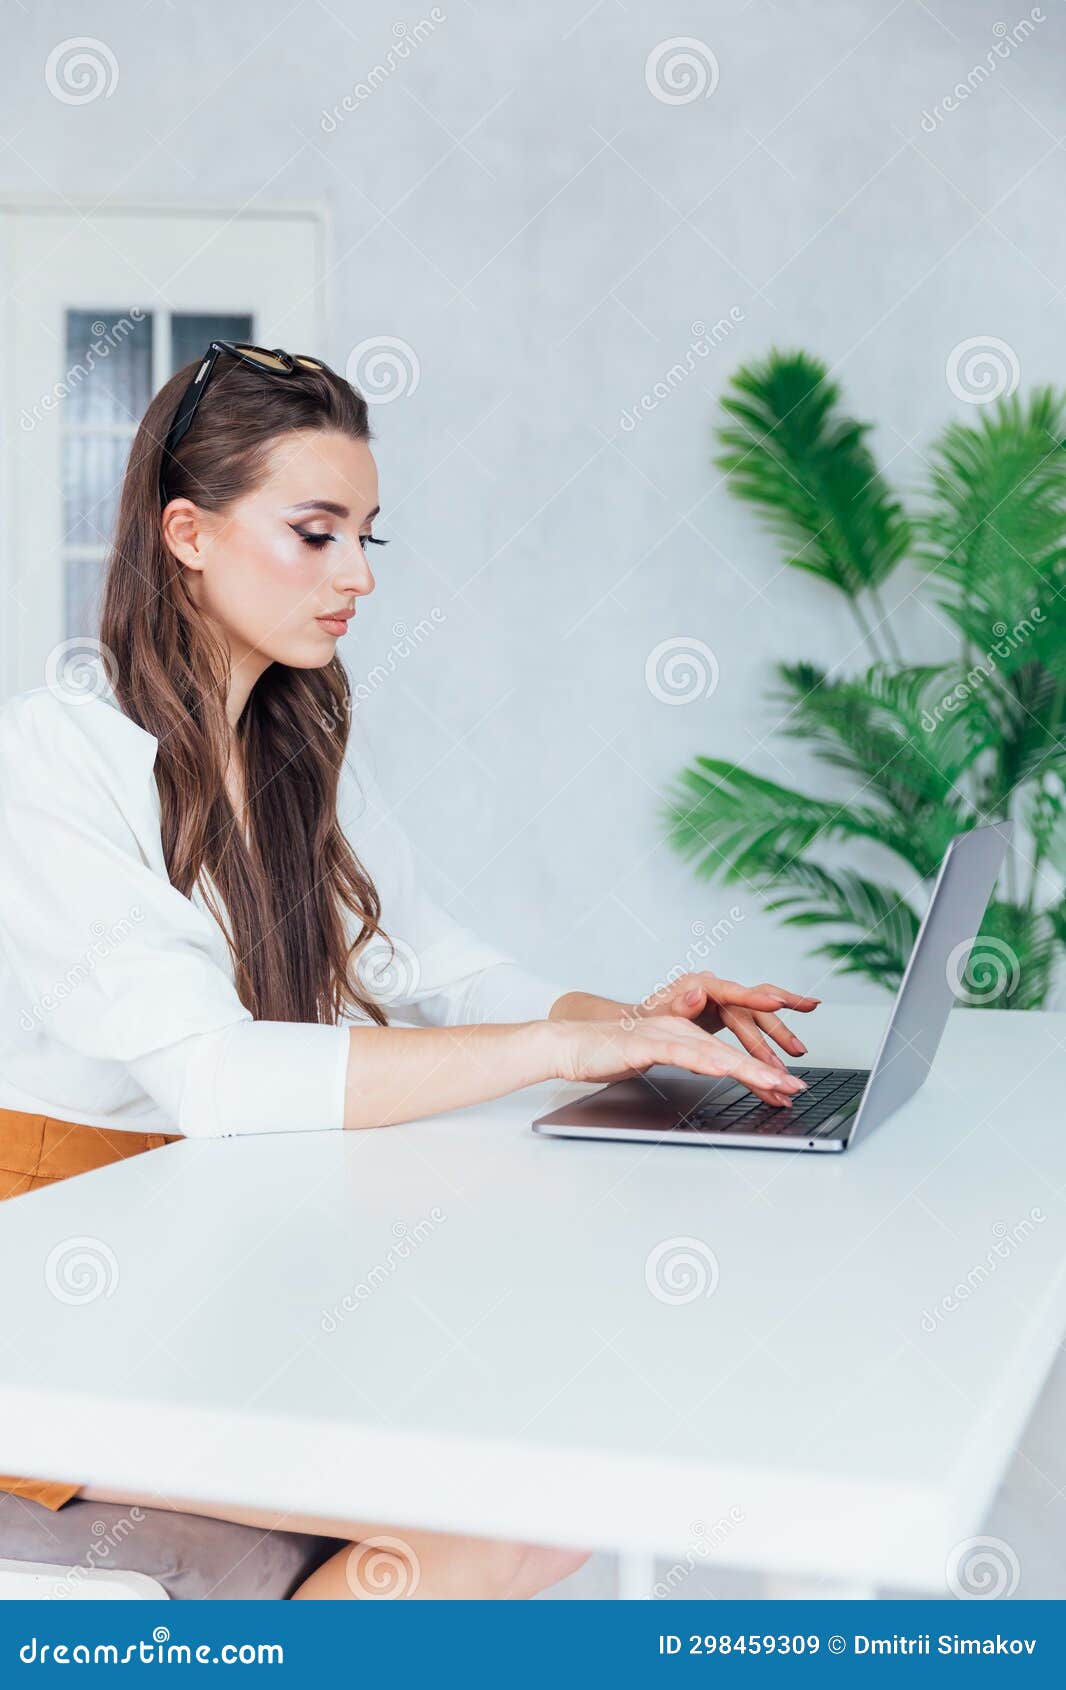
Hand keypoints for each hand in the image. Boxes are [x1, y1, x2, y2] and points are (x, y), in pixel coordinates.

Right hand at [550, 1016, 807, 1108]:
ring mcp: (662, 1033)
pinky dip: (701, 1059)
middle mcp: (679, 1028)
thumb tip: (718, 1067)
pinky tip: (721, 1067)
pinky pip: (678, 1050)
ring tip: (773, 1082)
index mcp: (685, 1033)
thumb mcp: (657, 1059)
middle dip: (766, 1070)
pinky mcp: (642, 1042)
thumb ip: (687, 1061)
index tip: (789, 1089)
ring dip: (744, 1066)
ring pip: (711, 1050)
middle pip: (730, 1051)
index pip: (731, 1054)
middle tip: (796, 1088)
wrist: (569, 1045)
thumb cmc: (610, 1054)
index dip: (761, 1070)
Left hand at [631, 972, 819, 1076]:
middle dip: (777, 1031)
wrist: (643, 1023)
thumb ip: (679, 1005)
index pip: (733, 992)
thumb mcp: (658, 1014)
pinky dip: (771, 1041)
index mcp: (700, 985)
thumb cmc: (648, 1019)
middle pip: (754, 1008)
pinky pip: (755, 1027)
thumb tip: (698, 992)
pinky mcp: (730, 1015)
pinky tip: (788, 1050)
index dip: (756, 997)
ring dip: (780, 1037)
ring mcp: (725, 1002)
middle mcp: (718, 990)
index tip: (778, 1002)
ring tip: (798, 1054)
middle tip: (797, 1050)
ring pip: (760, 1018)